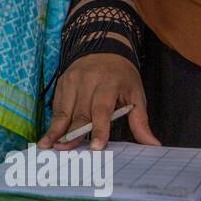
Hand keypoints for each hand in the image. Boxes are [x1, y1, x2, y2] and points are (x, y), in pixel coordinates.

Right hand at [40, 52, 158, 150]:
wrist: (104, 49)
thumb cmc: (122, 78)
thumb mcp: (136, 95)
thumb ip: (140, 122)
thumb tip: (153, 145)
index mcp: (109, 83)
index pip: (102, 109)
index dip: (99, 129)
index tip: (95, 147)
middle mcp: (87, 81)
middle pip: (79, 112)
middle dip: (72, 134)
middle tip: (65, 151)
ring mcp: (72, 81)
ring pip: (63, 110)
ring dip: (55, 130)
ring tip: (47, 145)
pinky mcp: (61, 83)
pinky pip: (57, 106)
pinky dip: (54, 122)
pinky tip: (49, 136)